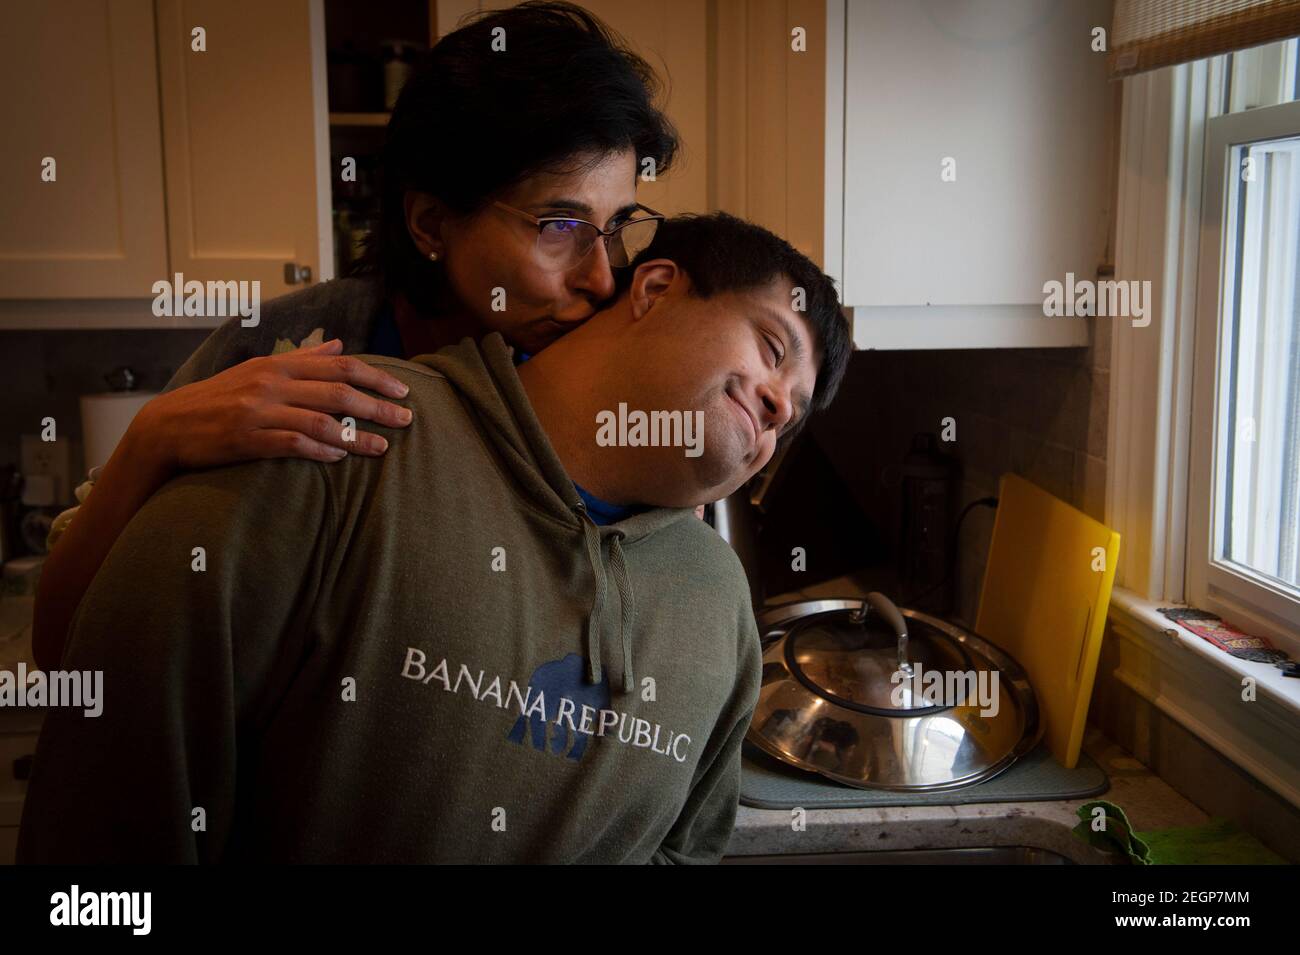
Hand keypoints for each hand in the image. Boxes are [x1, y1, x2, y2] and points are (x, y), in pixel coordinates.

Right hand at [133, 339, 413, 470]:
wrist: (168, 425)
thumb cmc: (219, 397)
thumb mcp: (259, 369)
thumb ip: (302, 358)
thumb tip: (339, 344)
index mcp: (278, 364)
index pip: (340, 366)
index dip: (377, 377)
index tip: (404, 390)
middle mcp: (272, 384)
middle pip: (338, 392)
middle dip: (378, 407)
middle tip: (407, 420)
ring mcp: (259, 412)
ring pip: (321, 422)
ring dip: (357, 436)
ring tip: (383, 448)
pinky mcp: (247, 439)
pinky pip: (293, 445)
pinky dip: (321, 452)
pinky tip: (341, 458)